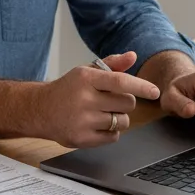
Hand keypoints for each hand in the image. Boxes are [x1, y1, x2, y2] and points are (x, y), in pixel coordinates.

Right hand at [35, 52, 160, 148]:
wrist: (40, 109)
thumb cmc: (67, 89)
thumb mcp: (85, 72)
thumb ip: (111, 64)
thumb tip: (133, 56)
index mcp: (85, 78)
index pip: (120, 81)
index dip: (140, 86)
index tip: (155, 91)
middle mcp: (83, 99)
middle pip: (127, 103)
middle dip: (125, 102)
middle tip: (110, 101)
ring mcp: (82, 120)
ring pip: (122, 121)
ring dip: (118, 118)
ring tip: (101, 113)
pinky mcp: (81, 139)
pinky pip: (113, 137)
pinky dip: (110, 132)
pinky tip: (96, 124)